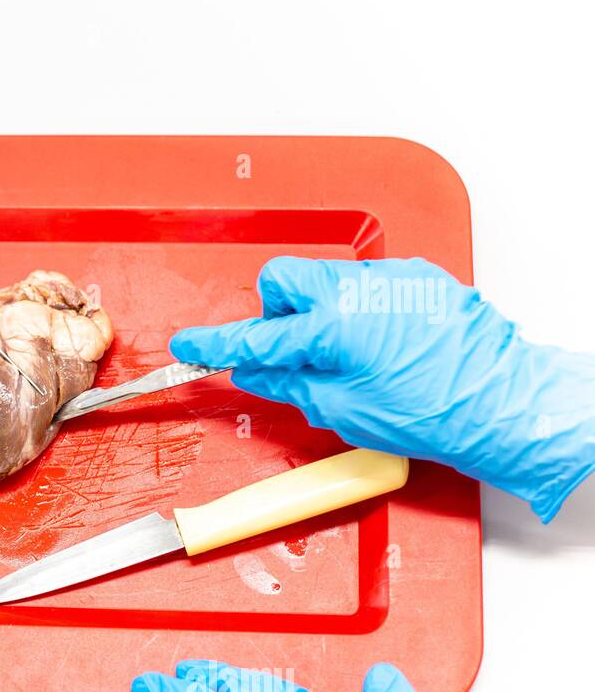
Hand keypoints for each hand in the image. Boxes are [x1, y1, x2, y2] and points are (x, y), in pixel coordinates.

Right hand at [170, 257, 594, 521]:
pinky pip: (363, 285)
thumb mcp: (342, 410)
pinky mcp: (416, 279)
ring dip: (317, 313)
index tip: (189, 345)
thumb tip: (256, 371)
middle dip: (274, 312)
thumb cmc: (432, 412)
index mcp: (332, 325)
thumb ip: (288, 383)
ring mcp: (389, 279)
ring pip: (323, 280)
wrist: (501, 403)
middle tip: (289, 352)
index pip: (255, 333)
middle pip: (282, 280)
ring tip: (345, 356)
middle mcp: (357, 289)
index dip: (215, 343)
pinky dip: (355, 312)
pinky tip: (380, 347)